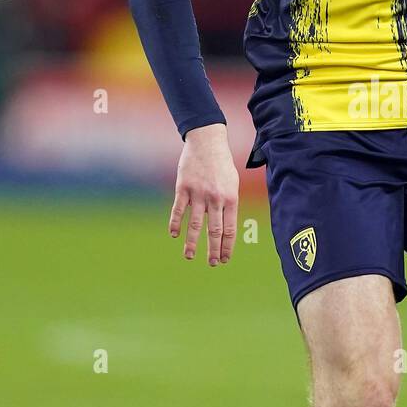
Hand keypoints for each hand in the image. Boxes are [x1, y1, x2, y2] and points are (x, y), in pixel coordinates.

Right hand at [169, 123, 238, 265]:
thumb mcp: (232, 183)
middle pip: (214, 230)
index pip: (229, 229)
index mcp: (231, 198)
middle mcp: (216, 199)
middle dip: (213, 250)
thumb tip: (224, 226)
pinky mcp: (183, 188)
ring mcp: (199, 194)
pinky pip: (178, 209)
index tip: (224, 259)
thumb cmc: (221, 164)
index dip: (227, 246)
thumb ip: (229, 204)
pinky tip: (174, 234)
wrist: (207, 141)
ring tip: (190, 256)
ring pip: (196, 224)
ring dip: (193, 242)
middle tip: (212, 264)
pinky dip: (175, 223)